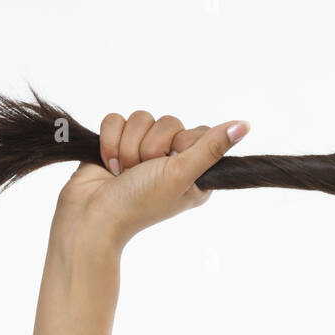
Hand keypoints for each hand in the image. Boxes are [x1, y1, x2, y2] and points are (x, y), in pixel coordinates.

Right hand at [54, 109, 248, 251]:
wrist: (91, 217)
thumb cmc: (139, 203)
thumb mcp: (181, 175)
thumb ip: (210, 148)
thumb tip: (243, 125)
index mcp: (194, 171)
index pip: (198, 131)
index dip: (180, 142)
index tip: (170, 163)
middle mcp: (171, 160)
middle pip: (168, 122)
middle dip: (149, 147)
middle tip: (143, 172)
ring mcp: (142, 151)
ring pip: (140, 118)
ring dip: (127, 146)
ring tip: (124, 172)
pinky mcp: (117, 143)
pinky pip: (116, 119)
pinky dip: (109, 141)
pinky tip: (109, 165)